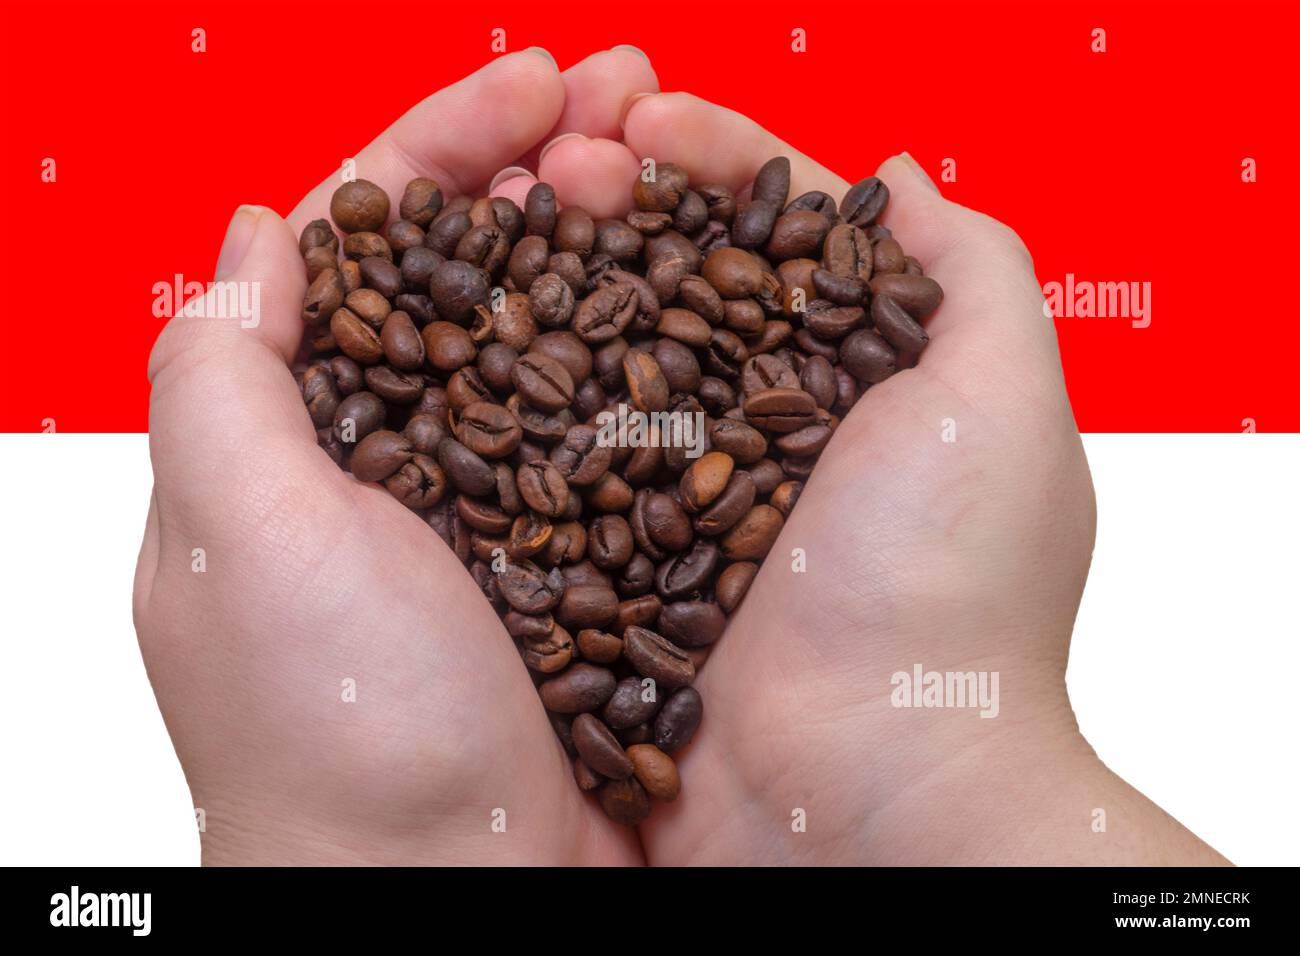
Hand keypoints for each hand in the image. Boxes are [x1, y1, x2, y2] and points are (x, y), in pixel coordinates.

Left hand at [133, 49, 658, 865]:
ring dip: (608, 244)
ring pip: (552, 338)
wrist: (454, 896)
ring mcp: (492, 507)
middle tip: (632, 97)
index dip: (445, 146)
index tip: (535, 85)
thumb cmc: (338, 738)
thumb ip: (223, 376)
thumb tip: (267, 233)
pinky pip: (612, 430)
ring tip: (679, 172)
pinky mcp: (573, 558)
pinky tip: (704, 310)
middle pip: (467, 271)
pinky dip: (653, 357)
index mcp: (294, 439)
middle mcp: (393, 462)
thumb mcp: (240, 536)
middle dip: (543, 168)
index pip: (364, 242)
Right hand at [535, 92, 1226, 864]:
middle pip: (682, 280)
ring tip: (505, 210)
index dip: (710, 164)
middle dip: (618, 203)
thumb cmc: (947, 597)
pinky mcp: (621, 554)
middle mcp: (771, 431)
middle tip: (551, 154)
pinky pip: (562, 452)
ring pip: (613, 352)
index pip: (775, 237)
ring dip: (559, 277)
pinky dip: (522, 386)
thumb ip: (971, 270)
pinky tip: (480, 328)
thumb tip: (902, 175)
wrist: (862, 786)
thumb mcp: (999, 400)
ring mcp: (690, 492)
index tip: (643, 118)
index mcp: (860, 383)